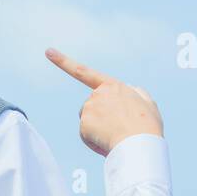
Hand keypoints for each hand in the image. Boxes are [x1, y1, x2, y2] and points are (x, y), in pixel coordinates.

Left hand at [45, 48, 163, 156]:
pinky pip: (87, 136)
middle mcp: (98, 93)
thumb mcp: (148, 104)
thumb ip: (137, 93)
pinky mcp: (84, 123)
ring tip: (116, 136)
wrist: (140, 143)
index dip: (64, 62)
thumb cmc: (147, 127)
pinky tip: (109, 143)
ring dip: (98, 130)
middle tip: (119, 129)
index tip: (48, 52)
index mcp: (113, 86)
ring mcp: (89, 107)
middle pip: (90, 108)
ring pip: (88, 122)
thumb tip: (129, 90)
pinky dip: (95, 142)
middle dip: (99, 119)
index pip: (84, 72)